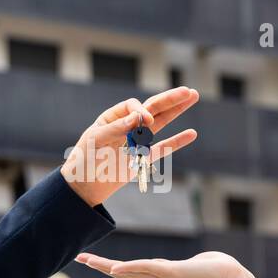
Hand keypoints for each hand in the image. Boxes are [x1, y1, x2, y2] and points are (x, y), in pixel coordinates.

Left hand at [61, 87, 198, 206]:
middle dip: (170, 99)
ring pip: (161, 123)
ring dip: (177, 111)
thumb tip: (138, 116)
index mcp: (113, 117)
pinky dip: (177, 141)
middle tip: (188, 91)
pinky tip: (192, 133)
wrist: (84, 186)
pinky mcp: (144, 158)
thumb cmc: (84, 160)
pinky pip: (164, 148)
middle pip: (152, 108)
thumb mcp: (95, 140)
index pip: (132, 107)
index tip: (147, 121)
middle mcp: (128, 126)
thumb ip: (116, 128)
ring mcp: (138, 141)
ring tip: (193, 96)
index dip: (141, 111)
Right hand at [74, 250, 251, 277]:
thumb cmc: (214, 269)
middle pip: (121, 273)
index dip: (107, 267)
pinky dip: (129, 268)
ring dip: (106, 266)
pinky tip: (115, 268)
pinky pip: (146, 269)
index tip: (90, 261)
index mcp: (158, 276)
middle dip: (99, 266)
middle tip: (79, 258)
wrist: (230, 277)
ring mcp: (162, 277)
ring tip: (89, 260)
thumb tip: (185, 266)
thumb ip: (183, 267)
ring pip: (128, 271)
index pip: (127, 271)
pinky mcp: (172, 273)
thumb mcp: (191, 266)